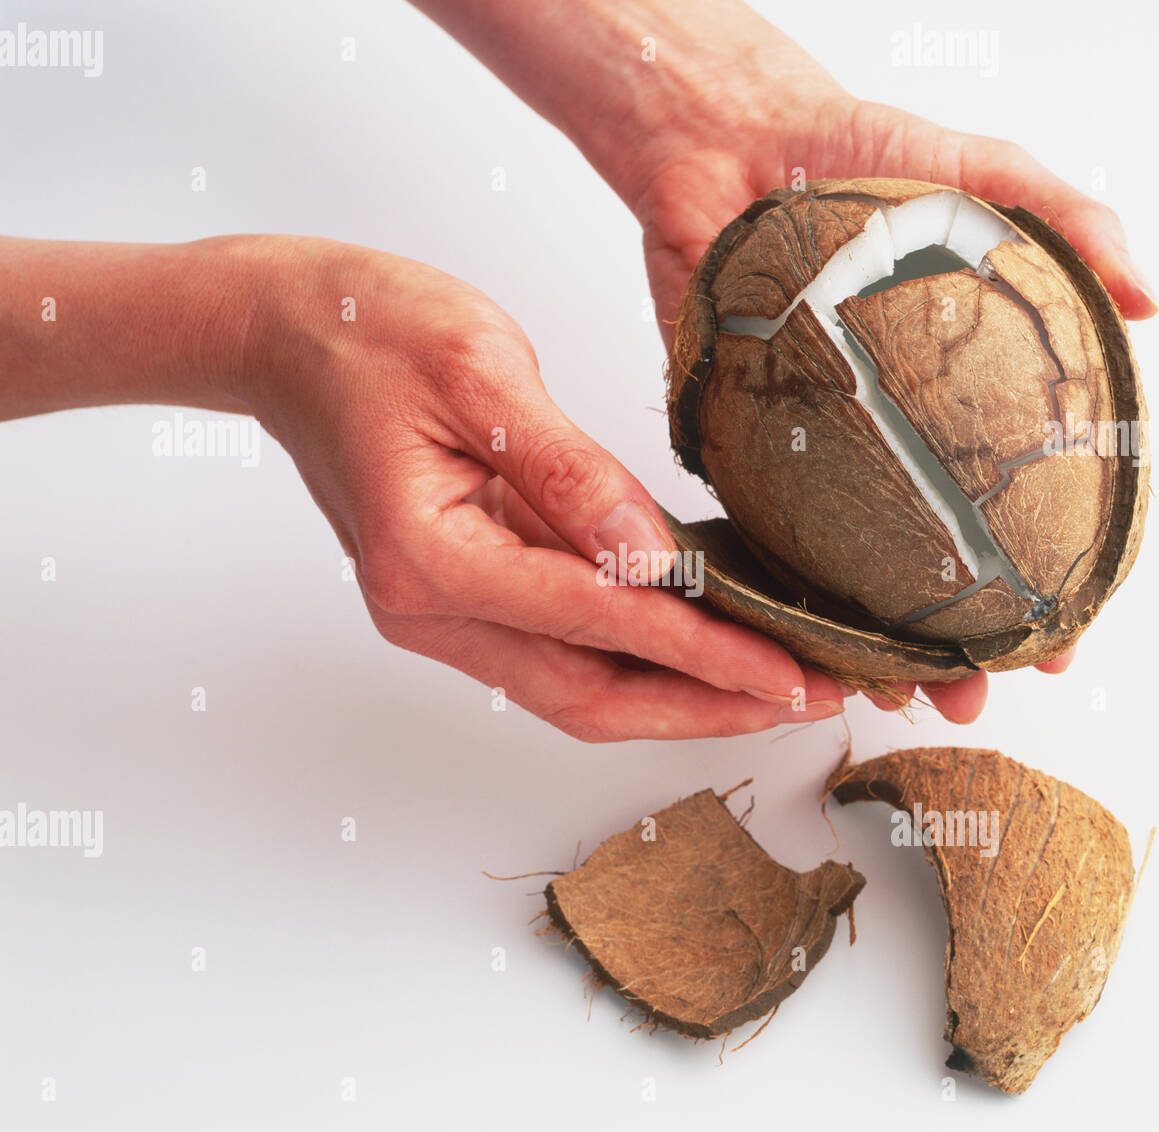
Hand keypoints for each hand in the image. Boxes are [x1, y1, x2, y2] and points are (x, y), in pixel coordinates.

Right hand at [225, 236, 846, 740]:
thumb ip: (571, 473)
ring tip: (771, 688)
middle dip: (706, 707)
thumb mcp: (481, 371)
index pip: (597, 624)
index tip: (786, 673)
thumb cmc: (364, 330)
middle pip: (589, 698)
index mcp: (430, 558)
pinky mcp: (461, 597)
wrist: (285, 334)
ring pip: (577, 691)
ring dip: (677, 697)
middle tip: (806, 702)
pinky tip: (700, 645)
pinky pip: (561, 651)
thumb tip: (657, 556)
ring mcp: (440, 615)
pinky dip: (638, 659)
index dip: (702, 654)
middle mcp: (429, 611)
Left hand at [629, 91, 1150, 720]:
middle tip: (971, 692)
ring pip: (851, 576)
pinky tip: (811, 647)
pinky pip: (763, 542)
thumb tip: (1147, 299)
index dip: (1041, 583)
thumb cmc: (852, 154)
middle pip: (932, 566)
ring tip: (899, 693)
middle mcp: (888, 440)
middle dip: (957, 644)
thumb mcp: (974, 173)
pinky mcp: (737, 447)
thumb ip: (1062, 222)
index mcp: (954, 398)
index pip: (1013, 509)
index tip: (1055, 642)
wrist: (725, 142)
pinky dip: (787, 602)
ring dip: (875, 646)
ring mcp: (814, 452)